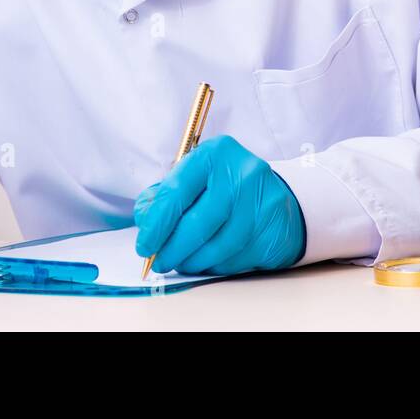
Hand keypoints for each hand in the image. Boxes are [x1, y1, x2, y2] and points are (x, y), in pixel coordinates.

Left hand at [134, 135, 305, 275]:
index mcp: (215, 153)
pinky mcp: (273, 228)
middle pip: (197, 223)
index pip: (176, 192)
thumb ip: (163, 197)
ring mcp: (262, 200)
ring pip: (217, 246)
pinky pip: (236, 259)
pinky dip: (216, 265)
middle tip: (160, 262)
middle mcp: (242, 172)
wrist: (275, 196)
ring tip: (183, 263)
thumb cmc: (224, 188)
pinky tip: (210, 260)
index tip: (145, 246)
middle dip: (172, 249)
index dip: (156, 224)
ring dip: (193, 261)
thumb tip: (146, 223)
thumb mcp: (193, 180)